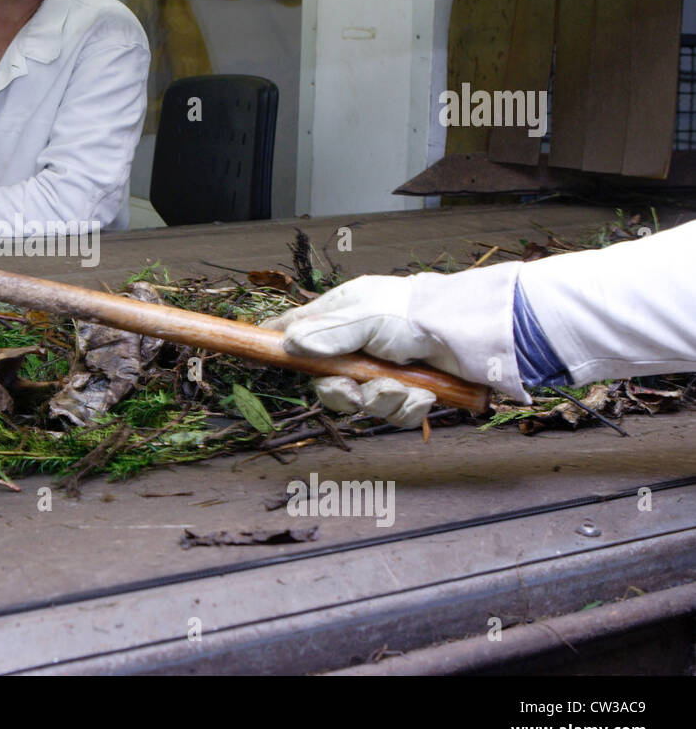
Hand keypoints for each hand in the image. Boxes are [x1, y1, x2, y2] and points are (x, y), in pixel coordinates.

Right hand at [262, 275, 467, 427]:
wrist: (471, 335)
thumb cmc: (416, 314)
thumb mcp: (365, 317)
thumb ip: (327, 333)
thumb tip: (288, 344)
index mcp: (341, 316)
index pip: (297, 331)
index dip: (280, 345)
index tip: (259, 356)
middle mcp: (357, 344)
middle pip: (327, 383)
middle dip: (342, 393)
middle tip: (356, 391)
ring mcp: (383, 370)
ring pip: (362, 403)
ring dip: (383, 400)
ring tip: (403, 386)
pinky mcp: (408, 391)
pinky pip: (393, 414)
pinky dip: (408, 407)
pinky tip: (423, 393)